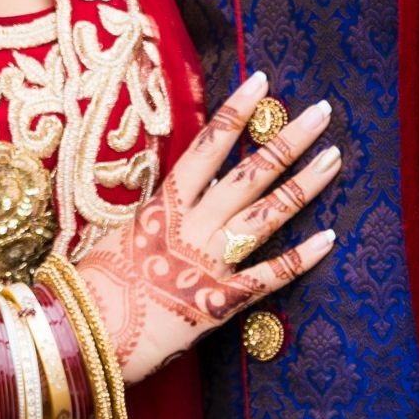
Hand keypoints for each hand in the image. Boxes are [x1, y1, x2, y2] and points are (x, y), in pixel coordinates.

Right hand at [72, 74, 340, 388]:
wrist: (84, 334)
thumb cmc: (94, 287)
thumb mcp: (122, 235)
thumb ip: (157, 215)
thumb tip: (180, 194)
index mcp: (165, 205)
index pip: (207, 146)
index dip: (236, 113)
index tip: (262, 84)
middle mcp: (194, 226)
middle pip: (249, 173)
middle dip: (288, 140)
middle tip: (320, 112)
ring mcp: (211, 262)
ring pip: (267, 215)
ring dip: (304, 185)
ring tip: (333, 158)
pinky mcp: (223, 301)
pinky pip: (270, 275)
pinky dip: (301, 258)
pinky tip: (330, 238)